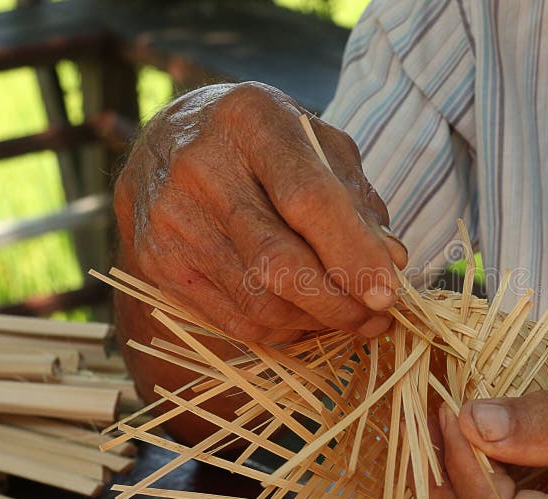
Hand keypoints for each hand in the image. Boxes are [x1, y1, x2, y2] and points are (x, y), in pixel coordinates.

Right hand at [114, 82, 407, 342]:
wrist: (168, 143)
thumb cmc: (262, 143)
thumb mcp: (316, 145)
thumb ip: (355, 198)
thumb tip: (391, 262)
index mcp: (250, 120)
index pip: (307, 198)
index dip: (352, 253)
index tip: (388, 294)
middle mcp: (200, 167)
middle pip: (279, 262)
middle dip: (340, 303)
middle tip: (379, 316)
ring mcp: (170, 219)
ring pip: (259, 301)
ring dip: (317, 321)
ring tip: (352, 316)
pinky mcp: (156, 262)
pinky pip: (234, 319)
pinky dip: (283, 328)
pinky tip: (307, 316)